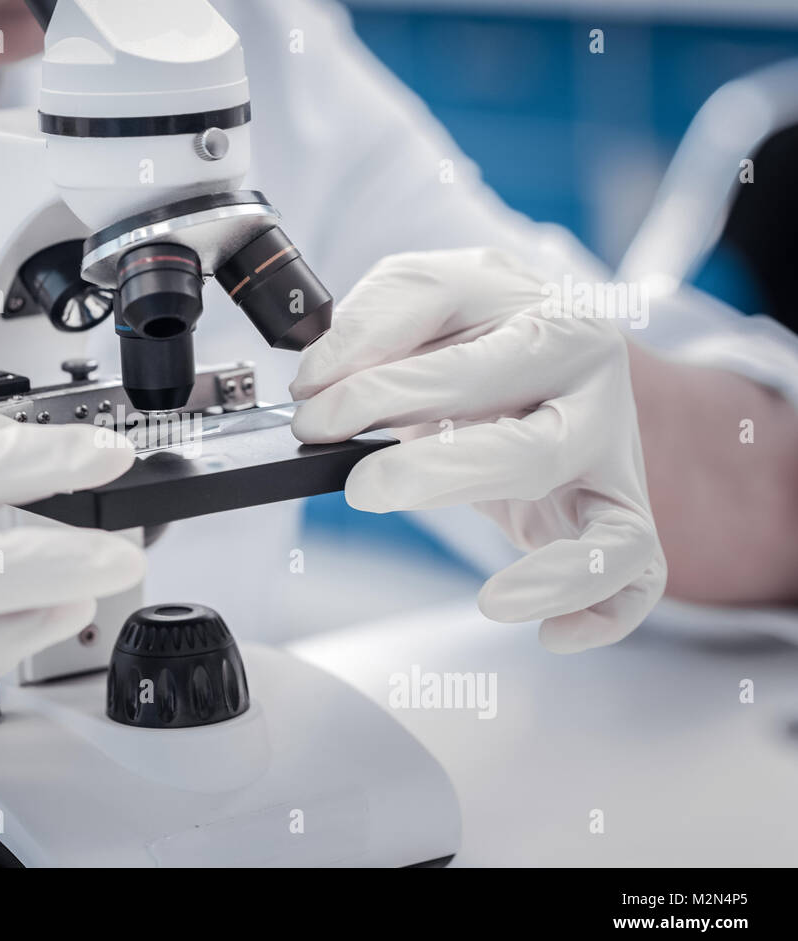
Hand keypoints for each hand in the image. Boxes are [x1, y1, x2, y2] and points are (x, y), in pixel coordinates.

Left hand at [290, 249, 665, 651]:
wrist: (554, 358)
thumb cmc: (483, 334)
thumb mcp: (429, 298)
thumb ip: (376, 322)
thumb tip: (321, 379)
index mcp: (553, 325)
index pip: (468, 363)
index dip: (378, 385)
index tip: (313, 410)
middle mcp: (599, 395)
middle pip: (532, 451)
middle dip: (439, 474)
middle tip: (362, 487)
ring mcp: (615, 463)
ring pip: (609, 530)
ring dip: (551, 574)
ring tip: (492, 600)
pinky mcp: (620, 518)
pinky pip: (637, 580)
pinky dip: (603, 611)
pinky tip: (550, 633)